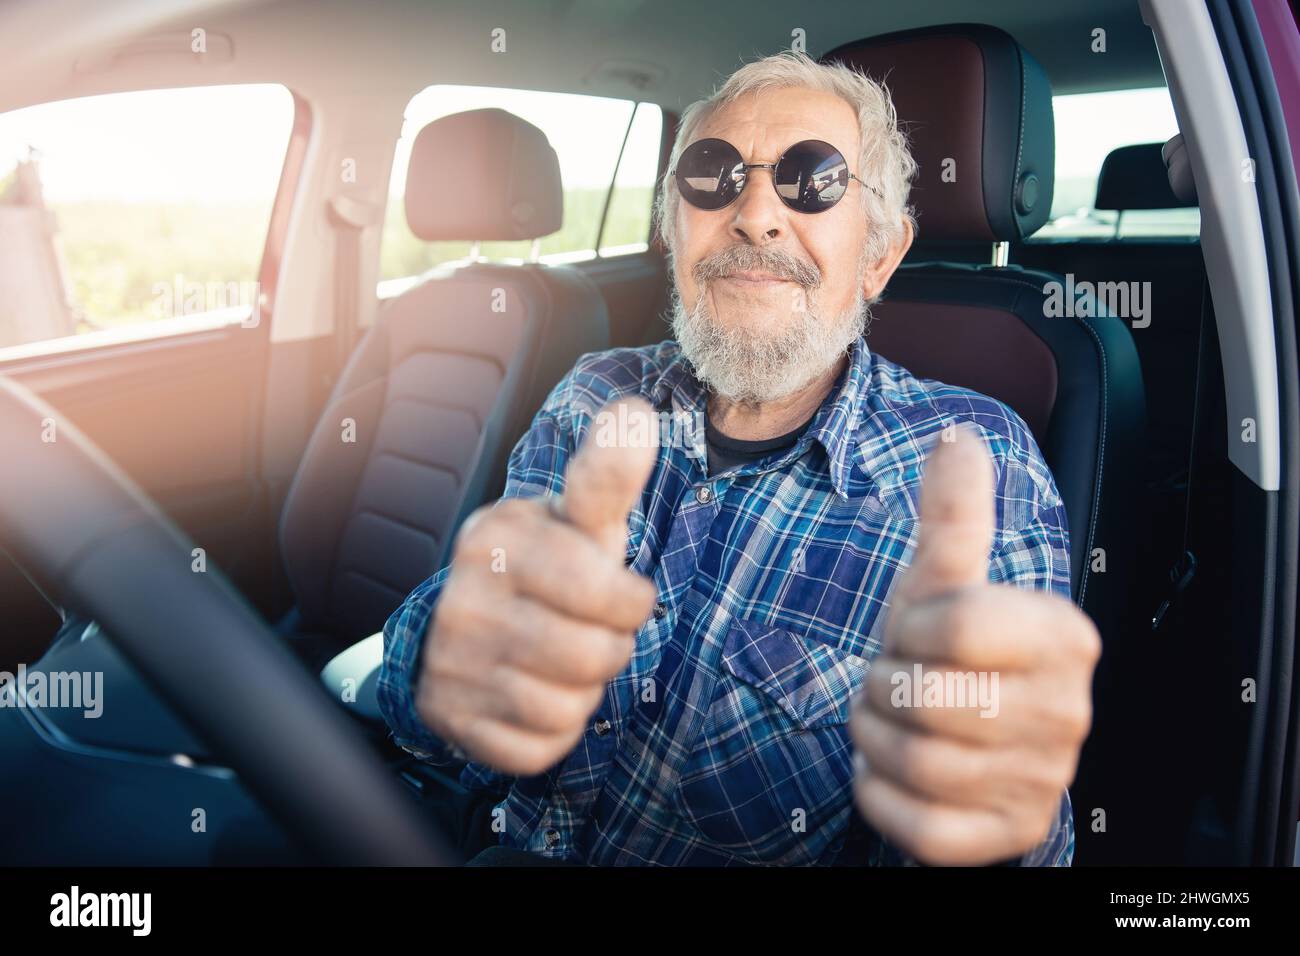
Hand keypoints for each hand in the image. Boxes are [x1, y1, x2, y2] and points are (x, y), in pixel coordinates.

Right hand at [415, 397, 658, 774]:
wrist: (467, 625)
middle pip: (594, 656)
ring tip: (559, 657)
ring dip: (583, 690)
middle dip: (610, 648)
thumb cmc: (547, 565)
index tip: (619, 592)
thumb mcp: (579, 519)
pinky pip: (539, 747)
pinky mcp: (450, 717)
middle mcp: (463, 598)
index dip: (627, 602)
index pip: (604, 590)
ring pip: (569, 706)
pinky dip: (552, 730)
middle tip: (587, 628)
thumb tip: (635, 412)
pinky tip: (532, 693)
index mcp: (497, 537)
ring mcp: (450, 661)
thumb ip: (609, 473)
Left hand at [850, 427, 1100, 864]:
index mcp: (1064, 637)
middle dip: (882, 687)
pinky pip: (919, 827)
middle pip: (924, 698)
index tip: (913, 633)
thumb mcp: (946, 581)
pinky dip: (881, 796)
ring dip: (874, 740)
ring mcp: (1045, 781)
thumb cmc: (953, 652)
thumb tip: (958, 438)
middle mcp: (1069, 712)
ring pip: (915, 763)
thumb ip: (953, 515)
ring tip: (889, 722)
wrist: (971, 742)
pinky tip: (890, 772)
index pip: (959, 625)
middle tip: (894, 682)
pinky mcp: (1011, 835)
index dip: (910, 628)